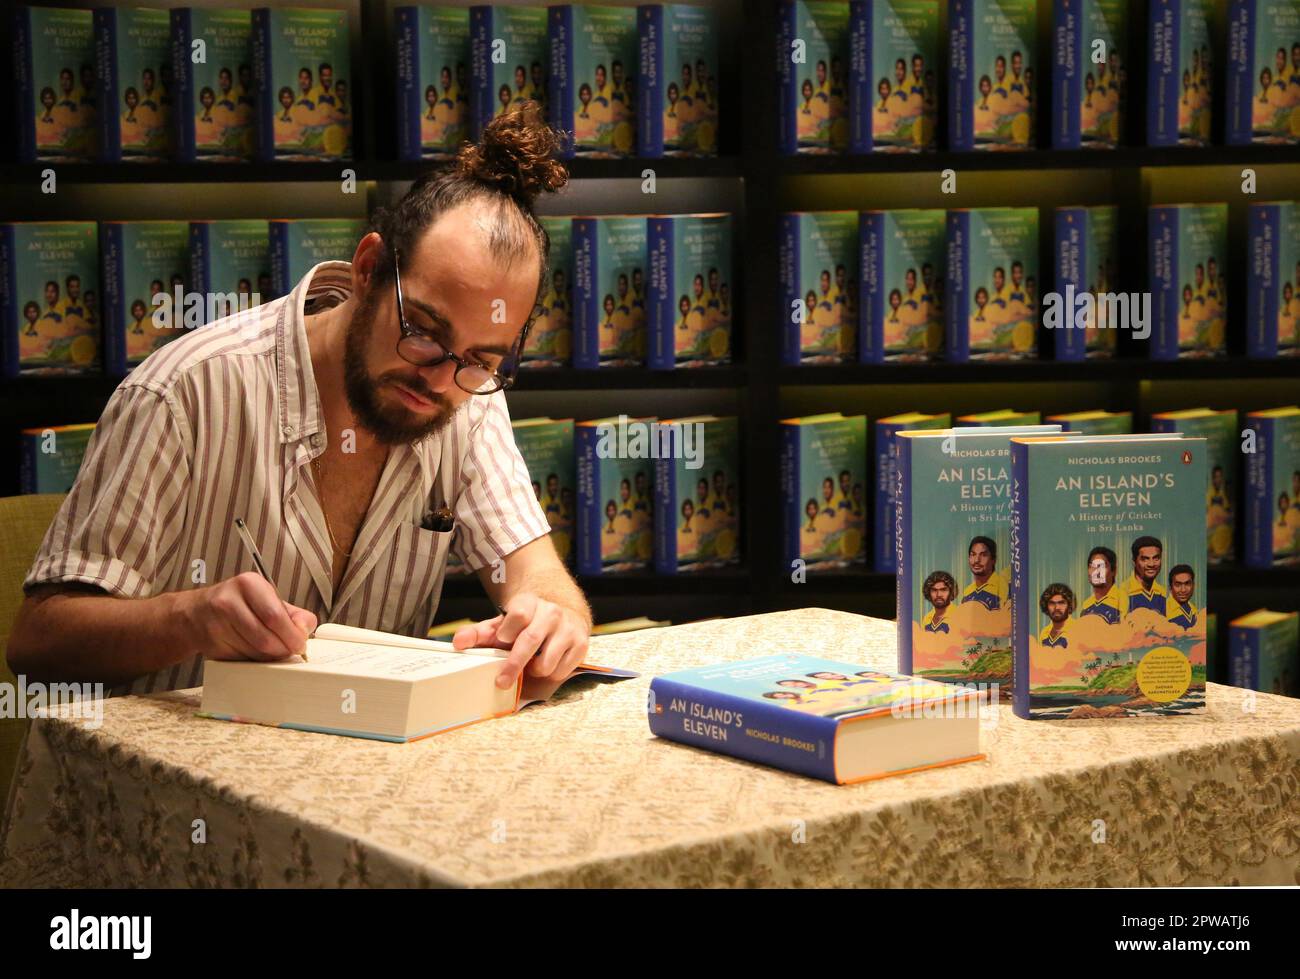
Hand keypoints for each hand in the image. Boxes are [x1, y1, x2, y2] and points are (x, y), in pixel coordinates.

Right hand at [186, 572, 317, 660]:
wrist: (197, 612)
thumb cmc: (240, 604)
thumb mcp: (269, 599)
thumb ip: (295, 614)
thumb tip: (305, 630)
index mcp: (249, 584)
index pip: (275, 616)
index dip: (291, 635)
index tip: (300, 644)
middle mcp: (228, 601)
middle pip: (265, 638)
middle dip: (283, 649)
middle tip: (289, 651)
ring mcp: (215, 624)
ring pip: (254, 653)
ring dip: (269, 658)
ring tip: (272, 650)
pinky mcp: (210, 644)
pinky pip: (241, 660)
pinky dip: (253, 662)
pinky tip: (253, 652)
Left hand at [451, 593, 590, 688]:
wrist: (564, 613)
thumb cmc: (527, 623)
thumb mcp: (503, 624)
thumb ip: (479, 633)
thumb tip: (457, 643)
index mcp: (530, 603)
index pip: (519, 615)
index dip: (508, 631)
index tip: (502, 642)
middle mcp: (551, 613)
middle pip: (531, 640)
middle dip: (514, 664)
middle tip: (501, 681)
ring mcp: (569, 629)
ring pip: (547, 662)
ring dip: (534, 670)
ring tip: (531, 664)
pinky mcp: (582, 644)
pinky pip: (561, 671)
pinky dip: (550, 675)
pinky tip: (546, 664)